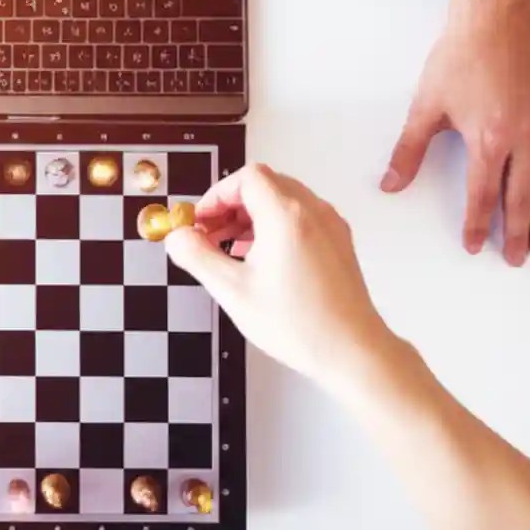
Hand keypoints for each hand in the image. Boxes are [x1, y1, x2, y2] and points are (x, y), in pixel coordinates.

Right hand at [165, 164, 398, 389]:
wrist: (352, 351)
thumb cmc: (298, 324)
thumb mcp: (233, 291)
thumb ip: (197, 257)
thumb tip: (177, 237)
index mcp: (286, 216)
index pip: (246, 178)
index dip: (216, 196)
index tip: (200, 223)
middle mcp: (313, 212)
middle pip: (264, 184)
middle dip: (231, 205)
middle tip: (209, 235)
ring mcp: (330, 225)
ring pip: (283, 199)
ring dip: (252, 215)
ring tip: (231, 248)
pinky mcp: (338, 242)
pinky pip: (301, 216)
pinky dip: (274, 225)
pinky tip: (260, 258)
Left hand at [382, 0, 529, 265]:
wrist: (496, 23)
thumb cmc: (459, 60)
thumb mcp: (426, 107)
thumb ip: (409, 151)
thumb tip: (390, 184)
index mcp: (488, 141)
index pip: (483, 195)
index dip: (479, 224)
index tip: (476, 247)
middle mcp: (522, 141)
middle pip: (520, 198)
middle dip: (518, 232)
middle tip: (517, 260)